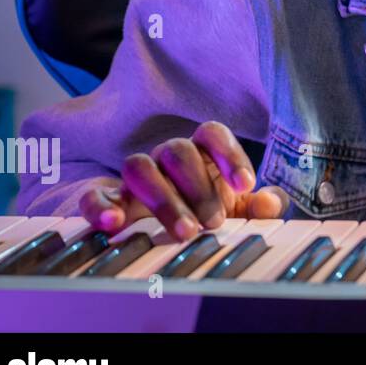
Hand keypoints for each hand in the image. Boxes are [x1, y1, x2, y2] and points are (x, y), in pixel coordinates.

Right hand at [80, 121, 290, 239]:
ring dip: (163, 199)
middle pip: (178, 152)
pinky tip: (113, 223)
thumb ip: (259, 206)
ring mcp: (135, 177)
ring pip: (139, 166)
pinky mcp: (105, 199)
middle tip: (215, 222)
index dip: (230, 154)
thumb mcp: (237, 211)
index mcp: (200, 153)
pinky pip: (94, 194)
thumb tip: (271, 203)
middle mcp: (166, 158)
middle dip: (199, 187)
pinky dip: (100, 205)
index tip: (246, 185)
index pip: (211, 133)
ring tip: (185, 230)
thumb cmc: (205, 212)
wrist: (158, 229)